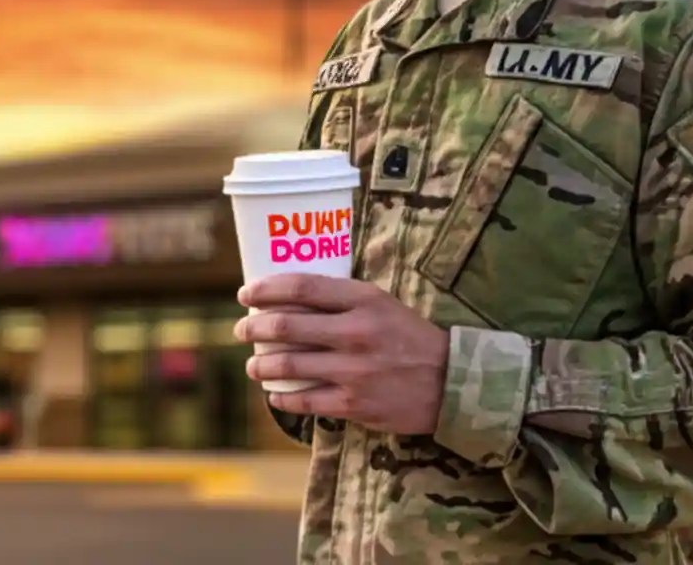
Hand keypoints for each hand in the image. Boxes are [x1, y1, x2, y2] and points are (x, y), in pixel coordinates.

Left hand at [234, 274, 449, 434]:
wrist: (451, 382)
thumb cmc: (409, 337)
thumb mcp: (382, 304)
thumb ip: (341, 299)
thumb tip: (287, 296)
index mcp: (364, 300)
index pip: (301, 288)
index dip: (265, 290)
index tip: (245, 295)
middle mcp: (356, 332)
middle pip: (285, 327)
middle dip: (253, 328)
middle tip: (241, 331)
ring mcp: (354, 371)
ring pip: (288, 366)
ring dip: (261, 366)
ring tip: (253, 366)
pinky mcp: (355, 404)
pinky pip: (304, 401)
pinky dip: (282, 397)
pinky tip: (275, 393)